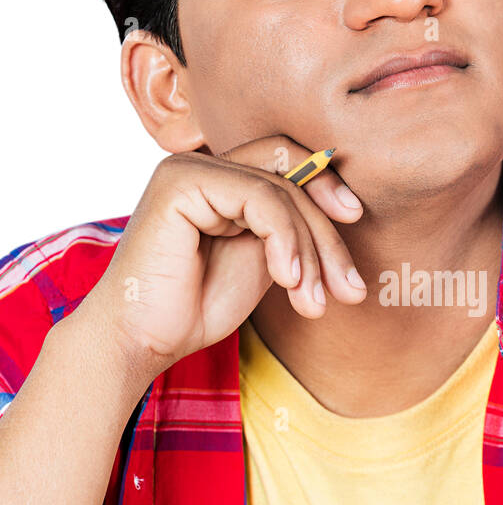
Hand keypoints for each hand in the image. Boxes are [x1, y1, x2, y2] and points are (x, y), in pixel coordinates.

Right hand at [71, 135, 366, 387]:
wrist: (142, 340)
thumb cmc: (196, 308)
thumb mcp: (263, 262)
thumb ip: (291, 230)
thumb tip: (350, 209)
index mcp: (221, 179)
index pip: (289, 164)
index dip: (327, 186)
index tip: (357, 223)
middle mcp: (204, 165)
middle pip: (292, 177)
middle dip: (328, 235)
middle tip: (350, 289)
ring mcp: (190, 169)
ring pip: (282, 191)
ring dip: (311, 250)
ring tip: (314, 302)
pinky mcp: (181, 182)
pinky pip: (260, 198)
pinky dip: (285, 240)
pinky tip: (288, 280)